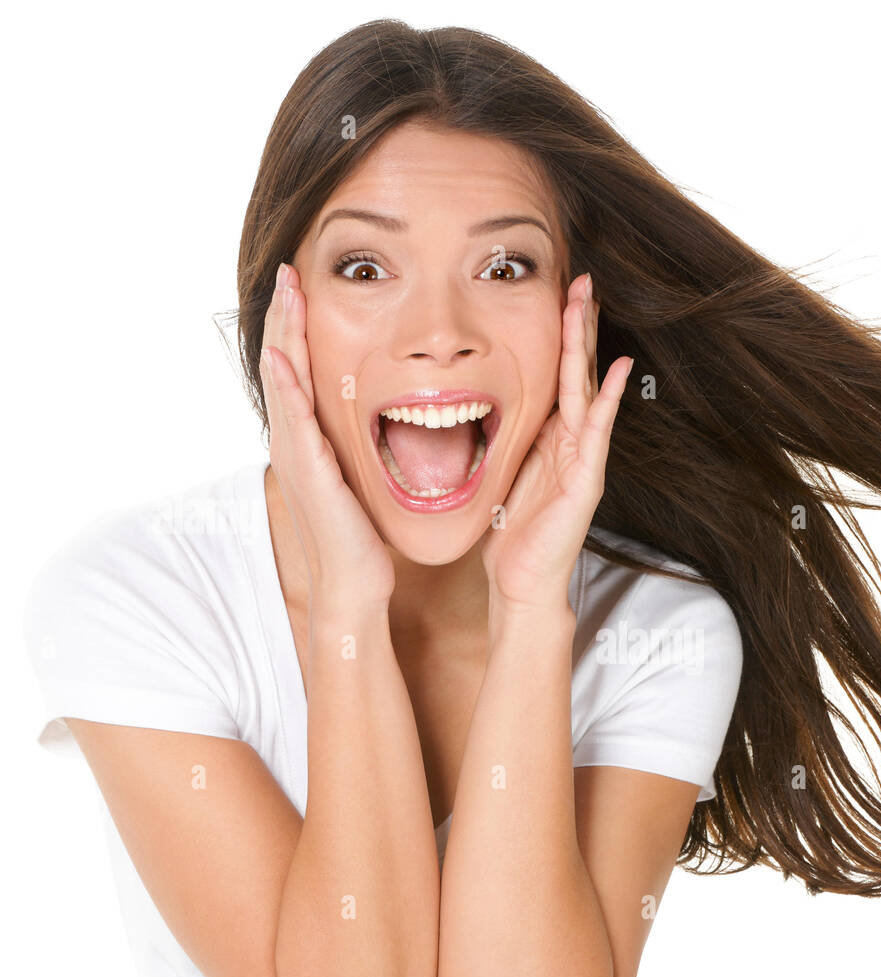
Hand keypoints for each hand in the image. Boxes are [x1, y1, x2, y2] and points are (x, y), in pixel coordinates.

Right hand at [259, 262, 394, 613]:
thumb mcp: (359, 479)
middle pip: (283, 363)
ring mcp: (298, 455)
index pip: (301, 370)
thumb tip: (381, 423)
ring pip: (284, 381)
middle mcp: (295, 441)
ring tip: (286, 292)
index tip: (306, 287)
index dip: (300, 329)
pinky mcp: (310, 473)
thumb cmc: (361, 538)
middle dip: (286, 316)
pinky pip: (294, 421)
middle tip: (290, 271)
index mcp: (309, 439)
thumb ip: (361, 448)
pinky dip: (288, 387)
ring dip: (283, 335)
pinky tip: (284, 358)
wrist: (353, 585)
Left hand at [480, 273, 632, 616]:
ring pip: (586, 390)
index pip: (556, 377)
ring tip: (590, 304)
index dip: (558, 337)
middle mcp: (571, 443)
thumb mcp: (500, 475)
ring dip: (587, 346)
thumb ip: (500, 442)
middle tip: (580, 280)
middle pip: (576, 373)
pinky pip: (598, 431)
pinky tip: (617, 369)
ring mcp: (583, 460)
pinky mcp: (586, 480)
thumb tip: (476, 411)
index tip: (556, 294)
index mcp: (549, 440)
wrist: (523, 585)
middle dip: (578, 326)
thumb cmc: (510, 537)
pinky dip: (608, 399)